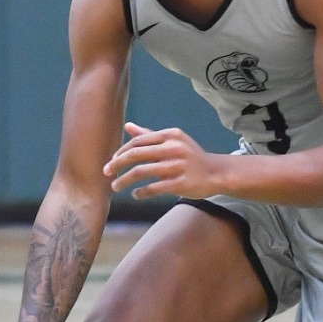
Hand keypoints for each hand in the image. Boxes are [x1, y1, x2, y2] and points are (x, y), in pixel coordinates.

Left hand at [103, 123, 225, 199]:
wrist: (216, 172)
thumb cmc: (191, 156)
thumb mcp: (173, 141)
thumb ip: (149, 135)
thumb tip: (128, 126)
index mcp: (170, 135)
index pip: (138, 141)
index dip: (121, 152)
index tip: (112, 161)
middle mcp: (173, 148)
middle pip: (136, 155)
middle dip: (116, 164)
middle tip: (106, 172)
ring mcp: (178, 166)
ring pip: (141, 172)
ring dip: (124, 180)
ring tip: (115, 187)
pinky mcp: (181, 183)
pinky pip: (154, 188)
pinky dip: (141, 192)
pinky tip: (135, 194)